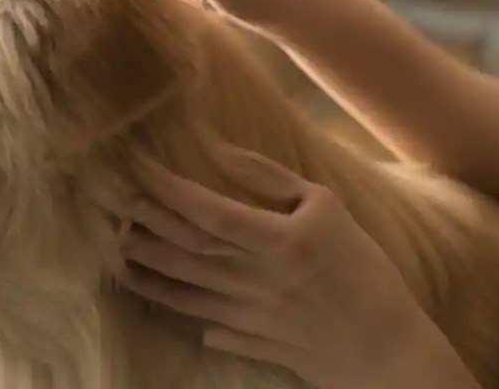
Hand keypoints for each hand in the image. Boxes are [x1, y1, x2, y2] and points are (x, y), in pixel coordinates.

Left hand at [113, 142, 473, 388]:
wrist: (387, 349)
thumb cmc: (365, 269)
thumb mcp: (327, 207)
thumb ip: (270, 178)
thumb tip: (218, 150)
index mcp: (279, 241)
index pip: (207, 211)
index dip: (166, 188)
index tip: (136, 166)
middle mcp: (256, 280)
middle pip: (186, 250)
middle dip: (144, 226)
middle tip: (112, 205)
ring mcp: (250, 317)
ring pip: (183, 290)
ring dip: (146, 270)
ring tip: (117, 250)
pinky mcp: (251, 343)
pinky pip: (203, 325)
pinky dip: (176, 310)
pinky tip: (153, 295)